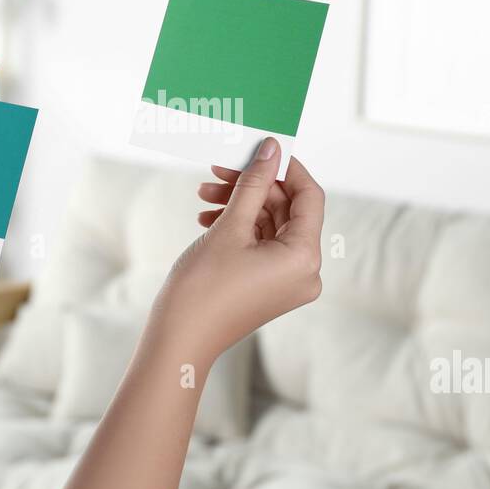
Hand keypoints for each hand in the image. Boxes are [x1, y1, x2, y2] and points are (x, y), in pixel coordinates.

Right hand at [148, 138, 324, 363]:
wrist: (179, 339)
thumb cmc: (203, 288)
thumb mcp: (230, 226)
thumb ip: (254, 184)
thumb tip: (272, 150)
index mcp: (304, 257)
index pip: (309, 197)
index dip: (287, 168)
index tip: (261, 150)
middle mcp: (305, 272)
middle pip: (287, 210)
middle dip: (252, 187)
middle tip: (219, 170)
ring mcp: (288, 281)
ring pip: (270, 225)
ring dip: (239, 205)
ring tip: (204, 194)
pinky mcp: (270, 286)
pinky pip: (262, 245)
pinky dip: (239, 227)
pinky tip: (208, 218)